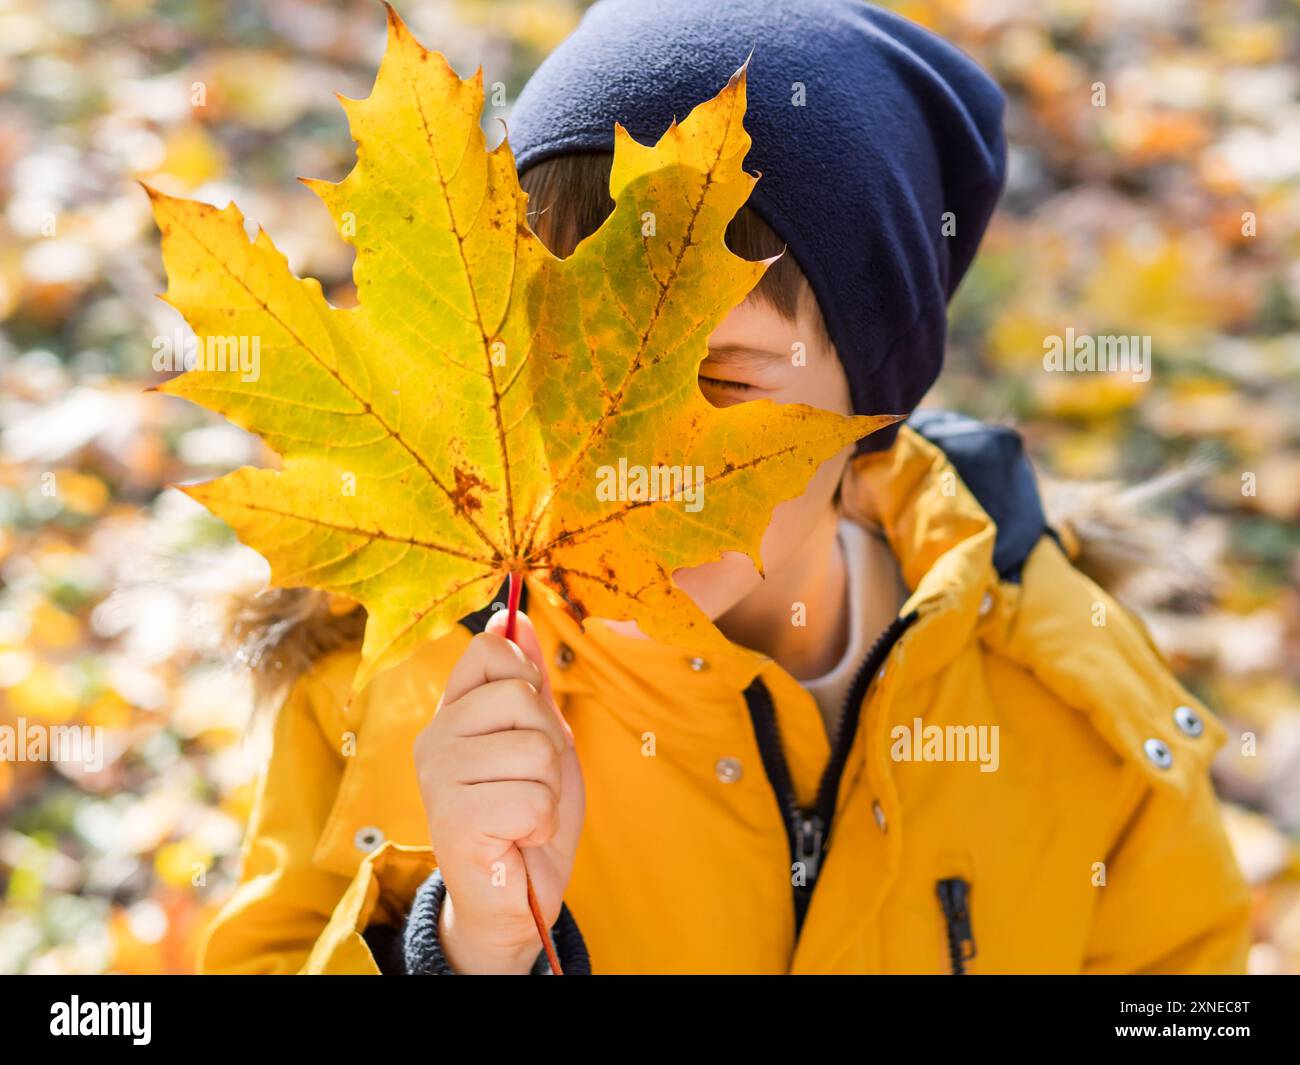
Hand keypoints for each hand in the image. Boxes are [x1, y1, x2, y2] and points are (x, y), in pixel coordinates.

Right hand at [413, 609, 584, 972]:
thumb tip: (514, 615)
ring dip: (549, 788)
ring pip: (535, 749)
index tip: (525, 725)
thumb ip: (528, 680)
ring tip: (525, 811)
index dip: (527, 680)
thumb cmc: (528, 812)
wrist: (518, 895)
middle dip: (549, 744)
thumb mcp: (539, 736)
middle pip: (521, 696)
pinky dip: (542, 821)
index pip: (489, 649)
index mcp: (452, 711)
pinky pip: (533, 797)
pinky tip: (519, 837)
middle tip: (531, 781)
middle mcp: (434, 737)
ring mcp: (438, 776)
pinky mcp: (453, 818)